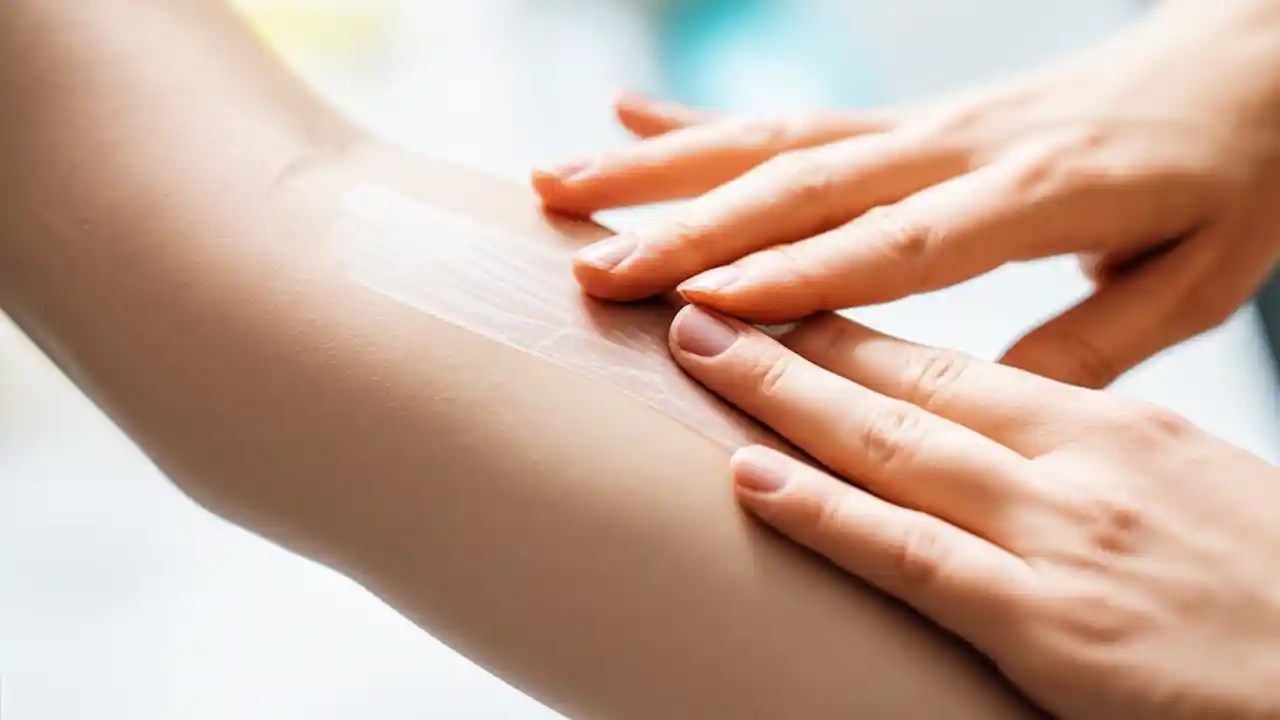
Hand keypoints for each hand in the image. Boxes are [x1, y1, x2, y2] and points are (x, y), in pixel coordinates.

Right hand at [535, 1, 1279, 387]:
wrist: (1253, 61)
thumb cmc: (1235, 176)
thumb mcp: (1196, 278)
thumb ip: (1087, 344)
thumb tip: (970, 405)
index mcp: (1040, 193)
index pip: (896, 243)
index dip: (794, 273)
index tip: (697, 305)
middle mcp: (963, 147)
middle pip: (806, 185)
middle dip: (686, 228)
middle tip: (588, 265)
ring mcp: (929, 123)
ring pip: (777, 143)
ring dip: (664, 167)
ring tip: (563, 183)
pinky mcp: (914, 117)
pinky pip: (798, 118)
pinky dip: (705, 119)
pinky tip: (631, 121)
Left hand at [665, 304, 1279, 718]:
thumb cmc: (1268, 595)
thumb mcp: (1180, 493)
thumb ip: (1081, 464)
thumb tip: (995, 449)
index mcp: (1110, 427)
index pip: (951, 367)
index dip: (851, 331)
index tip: (775, 302)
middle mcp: (1074, 464)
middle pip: (904, 387)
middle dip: (792, 341)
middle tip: (700, 303)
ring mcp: (1058, 539)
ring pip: (891, 448)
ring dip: (781, 396)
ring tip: (698, 353)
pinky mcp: (1050, 628)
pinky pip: (913, 558)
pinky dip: (825, 513)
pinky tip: (755, 480)